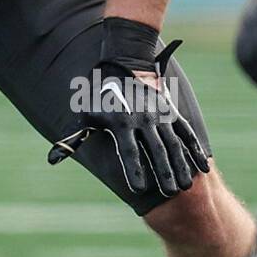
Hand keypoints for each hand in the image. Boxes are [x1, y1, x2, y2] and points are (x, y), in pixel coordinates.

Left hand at [48, 19, 209, 195]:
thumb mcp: (86, 114)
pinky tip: (202, 169)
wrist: (125, 64)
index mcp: (122, 122)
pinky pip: (186, 133)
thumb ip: (74, 138)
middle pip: (156, 149)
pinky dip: (195, 150)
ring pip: (173, 144)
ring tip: (185, 186)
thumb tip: (53, 159)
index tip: (138, 188)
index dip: (133, 169)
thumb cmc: (101, 95)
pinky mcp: (171, 112)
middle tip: (169, 192)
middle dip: (163, 172)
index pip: (128, 150)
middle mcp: (143, 119)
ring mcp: (160, 116)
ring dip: (180, 165)